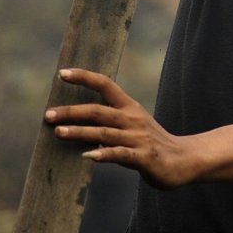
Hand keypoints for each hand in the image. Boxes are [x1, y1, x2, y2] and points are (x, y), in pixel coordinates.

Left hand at [45, 68, 196, 188]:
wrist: (184, 159)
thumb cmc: (152, 143)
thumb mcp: (133, 126)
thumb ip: (109, 123)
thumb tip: (79, 122)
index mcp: (130, 107)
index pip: (105, 84)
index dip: (84, 77)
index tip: (62, 73)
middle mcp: (132, 118)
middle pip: (98, 110)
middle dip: (72, 111)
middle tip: (48, 115)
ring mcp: (138, 138)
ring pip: (104, 132)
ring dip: (80, 132)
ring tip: (59, 132)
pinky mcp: (144, 157)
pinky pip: (120, 154)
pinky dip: (104, 154)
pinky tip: (88, 157)